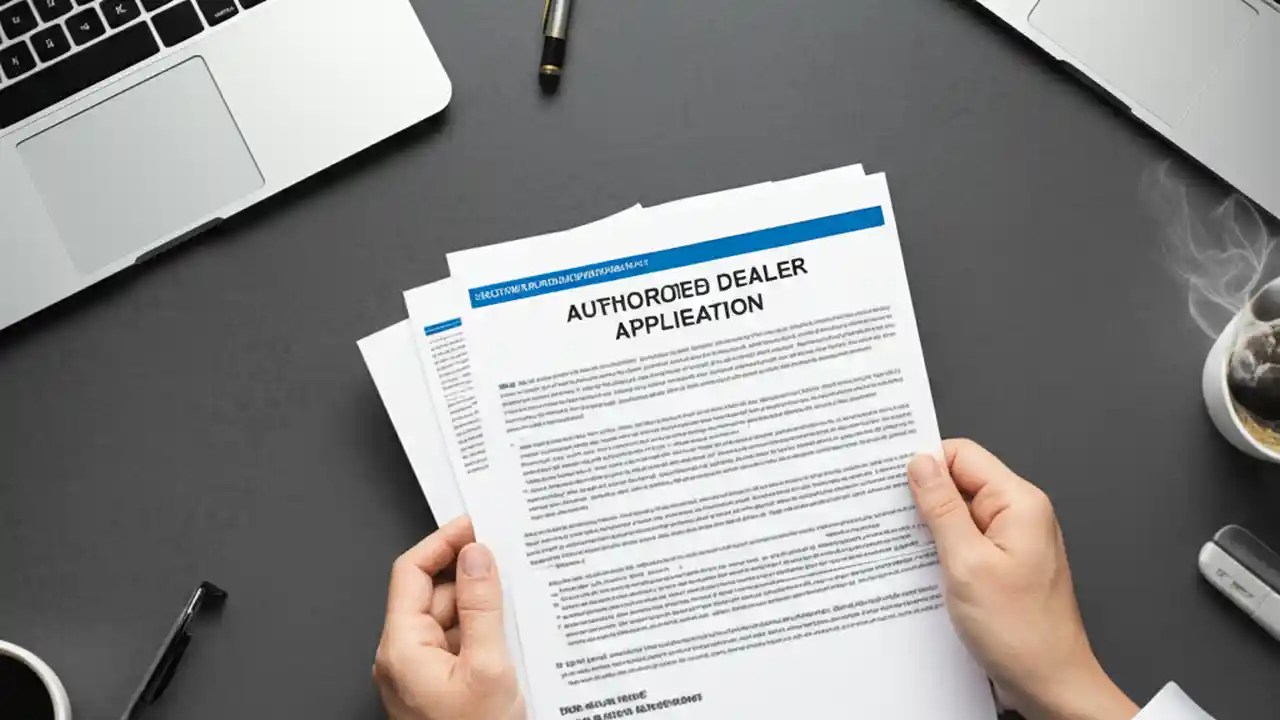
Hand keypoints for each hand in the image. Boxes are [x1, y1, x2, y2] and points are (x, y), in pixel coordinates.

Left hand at [374, 516, 524, 719]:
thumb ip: (482, 606)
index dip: (443, 542)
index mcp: (402, 648)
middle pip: (435, 594)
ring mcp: (420, 676)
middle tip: (513, 567)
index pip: (411, 572)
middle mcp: (403, 659)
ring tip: (520, 616)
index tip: (476, 526)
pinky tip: (514, 641)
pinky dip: (485, 636)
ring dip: (484, 610)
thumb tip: (477, 555)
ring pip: (451, 620)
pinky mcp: (440, 689)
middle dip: (473, 579)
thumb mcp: (489, 668)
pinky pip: (460, 646)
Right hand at [907, 440, 1137, 719]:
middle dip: (923, 498)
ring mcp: (1012, 541)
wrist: (1051, 685)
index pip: (962, 455)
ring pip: (958, 515)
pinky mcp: (1002, 566)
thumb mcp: (968, 564)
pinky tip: (922, 569)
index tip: (890, 479)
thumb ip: (942, 509)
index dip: (925, 462)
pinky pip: (965, 542)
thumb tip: (921, 464)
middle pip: (959, 483)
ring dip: (930, 528)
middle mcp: (1019, 516)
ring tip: (905, 549)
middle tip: (889, 517)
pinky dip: (941, 551)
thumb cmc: (1022, 633)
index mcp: (1019, 504)